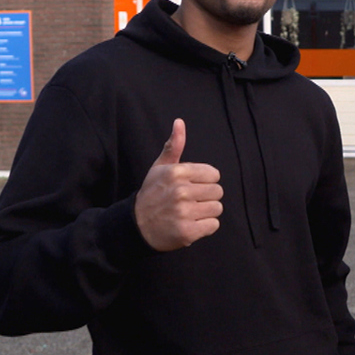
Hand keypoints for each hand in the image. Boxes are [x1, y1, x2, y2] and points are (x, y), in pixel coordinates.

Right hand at [134, 119, 222, 250]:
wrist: (136, 226)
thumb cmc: (152, 194)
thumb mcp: (160, 167)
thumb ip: (173, 146)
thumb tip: (179, 122)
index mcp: (177, 172)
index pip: (214, 174)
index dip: (205, 181)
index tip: (192, 186)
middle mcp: (181, 191)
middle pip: (218, 192)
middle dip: (207, 197)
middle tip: (190, 202)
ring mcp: (184, 212)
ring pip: (217, 208)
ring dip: (207, 212)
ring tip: (190, 213)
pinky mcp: (187, 232)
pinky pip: (213, 225)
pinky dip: (205, 226)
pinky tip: (191, 224)